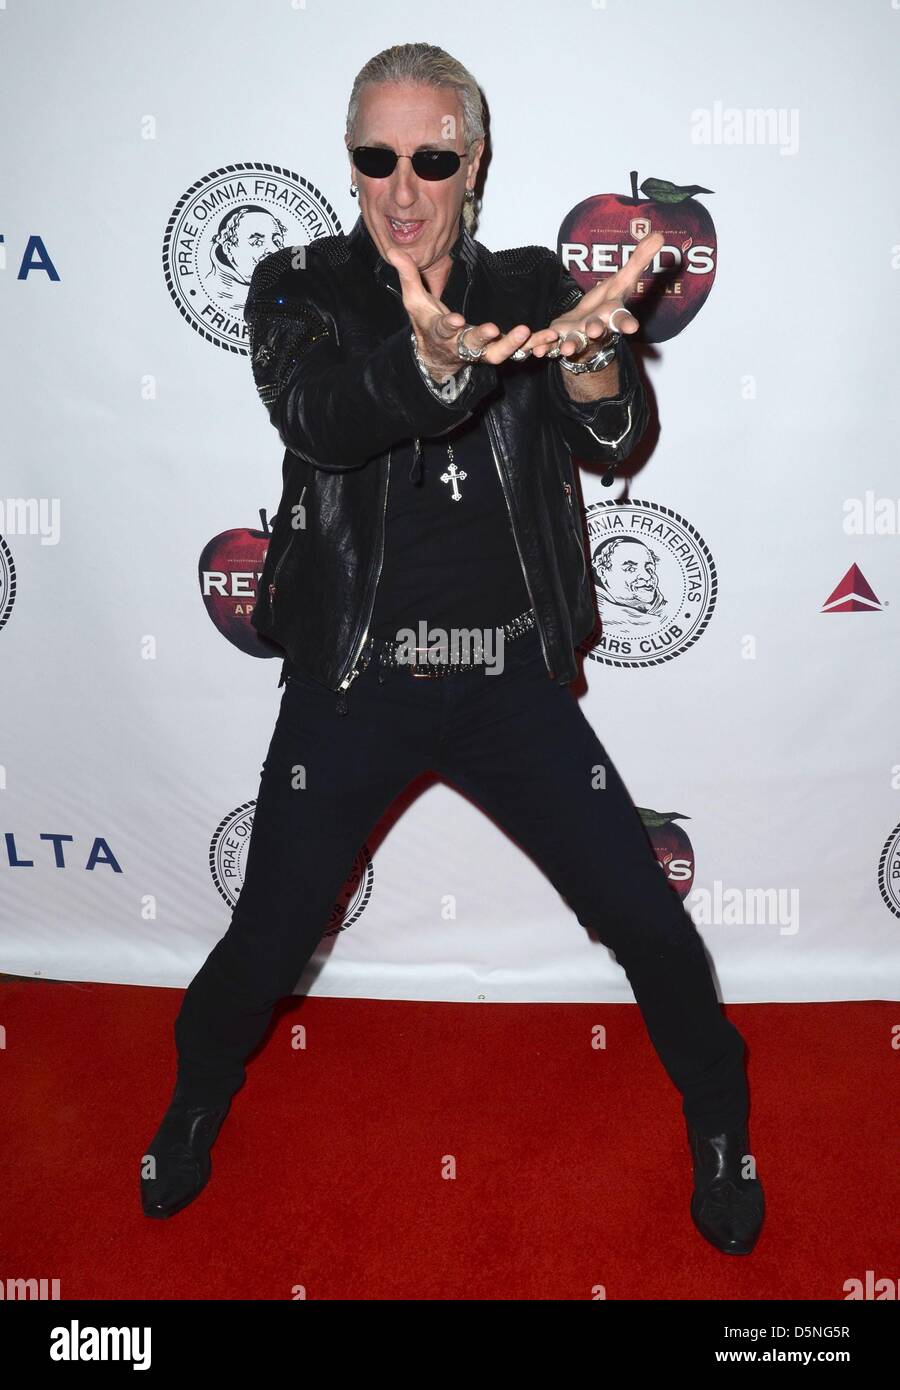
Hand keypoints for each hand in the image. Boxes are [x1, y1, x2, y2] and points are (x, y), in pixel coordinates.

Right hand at [386, 246, 535, 381]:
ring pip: (499, 354)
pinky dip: (534, 346)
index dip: (448, 326)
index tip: (455, 320)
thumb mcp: (414, 300)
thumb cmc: (426, 323)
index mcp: (441, 332)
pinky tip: (551, 336)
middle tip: (497, 330)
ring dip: (517, 345)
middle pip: (473, 346)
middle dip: (485, 339)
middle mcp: (461, 346)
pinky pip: (517, 352)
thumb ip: (407, 275)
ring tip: (535, 334)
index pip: (443, 329)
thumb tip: (393, 249)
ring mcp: (480, 352)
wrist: (436, 356)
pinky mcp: (497, 352)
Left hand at [523, 230, 664, 361]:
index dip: (627, 323)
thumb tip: (660, 234)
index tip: (633, 328)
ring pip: (575, 342)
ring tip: (567, 348)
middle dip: (595, 329)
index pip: (623, 319)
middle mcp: (596, 329)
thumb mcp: (622, 282)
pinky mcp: (558, 342)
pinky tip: (535, 350)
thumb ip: (638, 261)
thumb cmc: (606, 306)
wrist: (586, 333)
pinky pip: (550, 346)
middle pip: (597, 329)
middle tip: (593, 330)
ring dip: (571, 344)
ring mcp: (578, 338)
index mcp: (612, 315)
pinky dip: (543, 347)